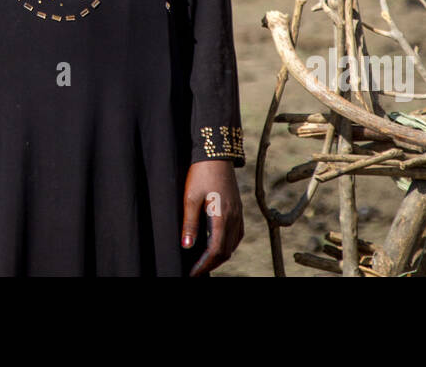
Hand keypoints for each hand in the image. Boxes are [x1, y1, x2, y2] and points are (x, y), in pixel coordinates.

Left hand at [181, 159, 242, 275]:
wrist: (216, 152)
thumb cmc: (201, 173)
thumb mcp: (190, 198)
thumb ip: (190, 223)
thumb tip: (187, 246)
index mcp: (222, 216)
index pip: (216, 250)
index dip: (204, 265)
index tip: (192, 273)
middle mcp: (234, 217)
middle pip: (226, 251)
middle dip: (211, 264)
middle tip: (196, 271)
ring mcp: (238, 212)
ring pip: (233, 244)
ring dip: (220, 256)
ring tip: (204, 262)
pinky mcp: (238, 207)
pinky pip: (237, 234)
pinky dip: (228, 244)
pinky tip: (218, 244)